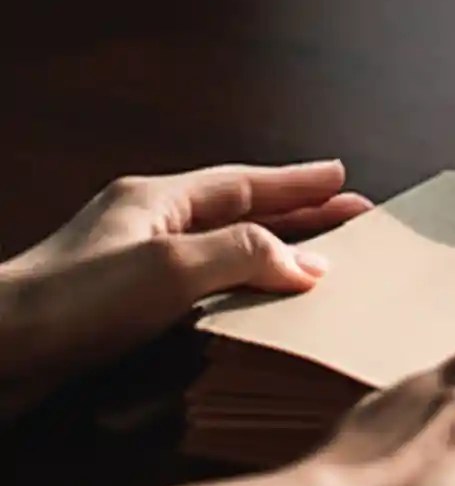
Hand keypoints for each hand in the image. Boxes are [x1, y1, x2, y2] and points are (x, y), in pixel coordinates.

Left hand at [0, 160, 371, 417]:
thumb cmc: (72, 299)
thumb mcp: (172, 266)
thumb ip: (246, 254)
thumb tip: (310, 264)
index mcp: (158, 198)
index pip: (245, 183)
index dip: (297, 182)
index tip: (341, 178)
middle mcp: (149, 224)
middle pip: (240, 212)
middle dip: (298, 214)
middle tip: (350, 218)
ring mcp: (136, 264)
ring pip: (223, 249)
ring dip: (273, 252)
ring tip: (320, 262)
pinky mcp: (125, 307)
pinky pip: (203, 287)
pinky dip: (241, 288)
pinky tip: (258, 306)